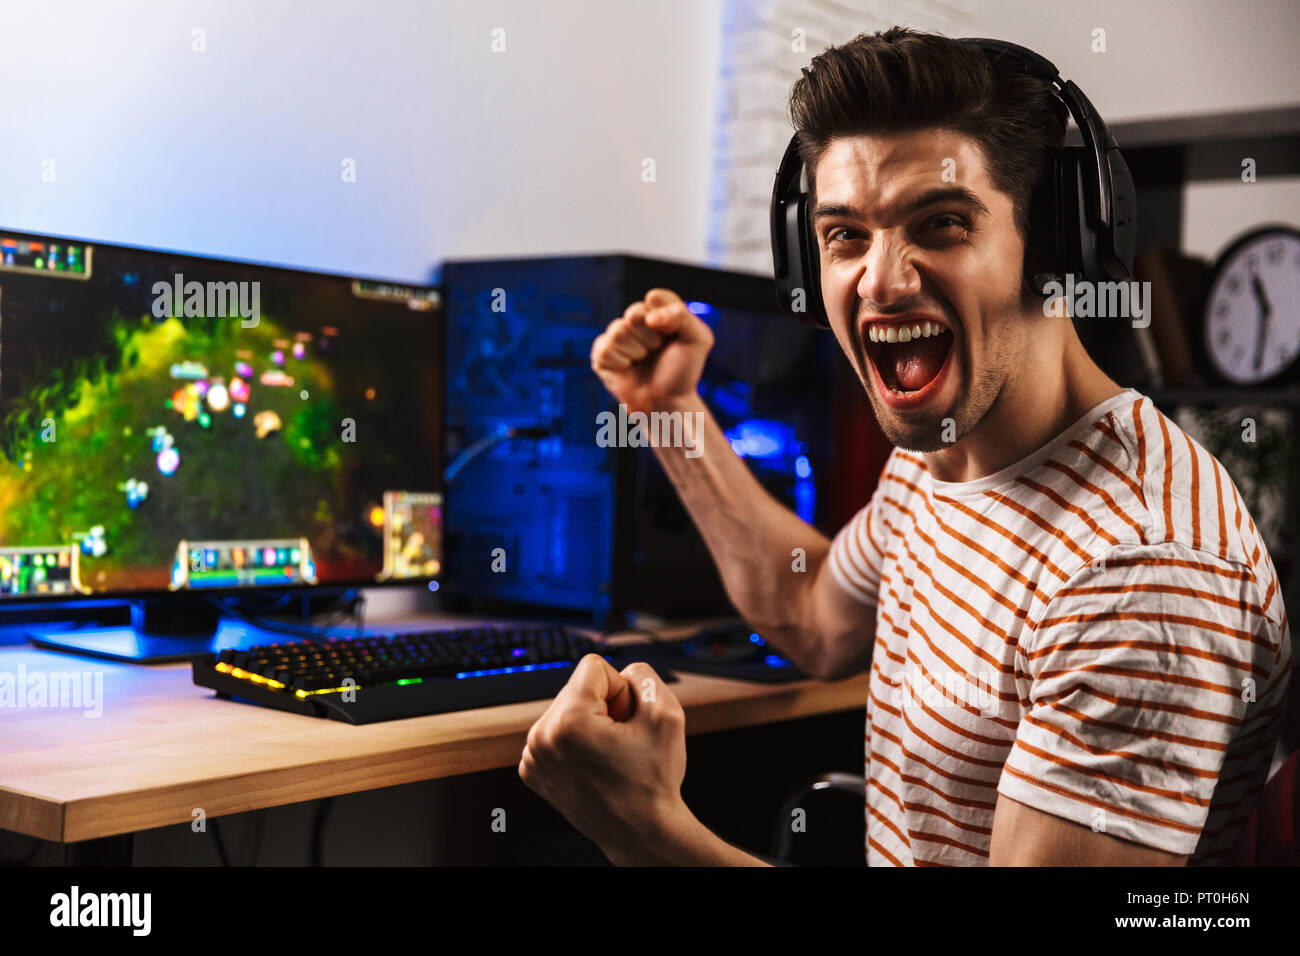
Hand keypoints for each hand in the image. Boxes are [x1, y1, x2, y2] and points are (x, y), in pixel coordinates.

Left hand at [518, 654, 688, 862]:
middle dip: (604, 705)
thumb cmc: (653, 780)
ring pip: (566, 708)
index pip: (594, 667)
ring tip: (607, 754)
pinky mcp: (532, 769)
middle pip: (577, 687)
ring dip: (589, 722)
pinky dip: (575, 742)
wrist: (639, 832)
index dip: (622, 690)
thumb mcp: (666, 714)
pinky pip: (555, 731)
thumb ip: (644, 676)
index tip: (628, 721)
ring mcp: (533, 755)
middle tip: (621, 741)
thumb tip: (620, 672)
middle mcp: (542, 736)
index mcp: (569, 722)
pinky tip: (592, 764)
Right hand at [590, 288, 713, 413]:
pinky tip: (628, 369)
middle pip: (634, 312)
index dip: (665, 319)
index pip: (655, 298)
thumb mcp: (698, 340)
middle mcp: (635, 321)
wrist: (666, 403)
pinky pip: (604, 348)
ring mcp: (616, 337)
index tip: (672, 336)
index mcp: (657, 312)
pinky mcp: (601, 354)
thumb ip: (682, 316)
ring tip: (643, 360)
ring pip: (618, 330)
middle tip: (657, 350)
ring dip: (637, 351)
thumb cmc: (682, 372)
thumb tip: (650, 316)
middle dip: (651, 336)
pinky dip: (620, 362)